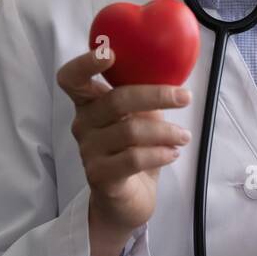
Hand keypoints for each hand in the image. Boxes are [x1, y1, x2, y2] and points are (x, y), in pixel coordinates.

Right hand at [56, 48, 190, 255]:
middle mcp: (83, 124)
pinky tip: (172, 154)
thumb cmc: (134, 151)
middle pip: (115, 100)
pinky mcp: (100, 176)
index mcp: (88, 104)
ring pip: (131, 131)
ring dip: (166, 131)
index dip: (85, 63)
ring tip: (184, 137)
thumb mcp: (140, 118)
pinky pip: (133, 159)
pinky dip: (160, 153)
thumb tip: (171, 67)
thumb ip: (144, 95)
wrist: (125, 202)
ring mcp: (88, 151)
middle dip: (156, 95)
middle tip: (185, 97)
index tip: (110, 53)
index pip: (71, 78)